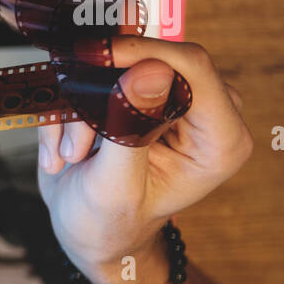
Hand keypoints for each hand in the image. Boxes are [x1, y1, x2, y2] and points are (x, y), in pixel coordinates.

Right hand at [37, 38, 251, 283]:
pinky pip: (94, 77)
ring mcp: (170, 100)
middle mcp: (203, 113)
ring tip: (70, 158)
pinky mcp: (136, 93)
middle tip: (74, 148)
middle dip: (100, 97)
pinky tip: (63, 151)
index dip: (142, 54)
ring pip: (115, 68)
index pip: (193, 68)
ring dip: (78, 110)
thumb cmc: (108, 223)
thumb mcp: (113, 187)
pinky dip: (69, 110)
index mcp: (219, 140)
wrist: (89, 230)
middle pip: (152, 60)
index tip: (93, 56)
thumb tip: (152, 69)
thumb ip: (131, 127)